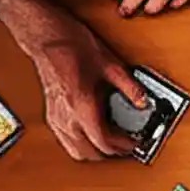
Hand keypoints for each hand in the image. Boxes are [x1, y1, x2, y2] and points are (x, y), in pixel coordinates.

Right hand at [0, 0, 143, 160]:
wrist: (46, 37)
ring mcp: (56, 117)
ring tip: (115, 141)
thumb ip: (130, 87)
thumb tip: (143, 101)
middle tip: (129, 144)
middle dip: (112, 152)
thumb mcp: (111, 65)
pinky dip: (83, 144)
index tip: (137, 142)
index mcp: (81, 105)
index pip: (104, 142)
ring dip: (97, 151)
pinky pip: (67, 141)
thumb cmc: (71, 46)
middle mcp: (66, 116)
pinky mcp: (51, 115)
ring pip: (76, 151)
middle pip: (90, 153)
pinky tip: (96, 133)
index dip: (124, 146)